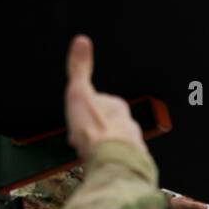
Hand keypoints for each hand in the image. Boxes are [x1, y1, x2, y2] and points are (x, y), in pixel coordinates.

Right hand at [65, 35, 144, 157]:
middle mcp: (129, 124)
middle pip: (108, 125)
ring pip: (114, 144)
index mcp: (117, 106)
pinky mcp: (133, 165)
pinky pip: (119, 161)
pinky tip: (100, 167)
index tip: (75, 125)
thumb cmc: (94, 131)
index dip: (84, 115)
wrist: (111, 164)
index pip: (99, 105)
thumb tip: (82, 40)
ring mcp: (133, 145)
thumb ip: (80, 69)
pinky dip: (110, 162)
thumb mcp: (80, 94)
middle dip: (94, 133)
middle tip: (80, 143)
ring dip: (102, 148)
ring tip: (90, 157)